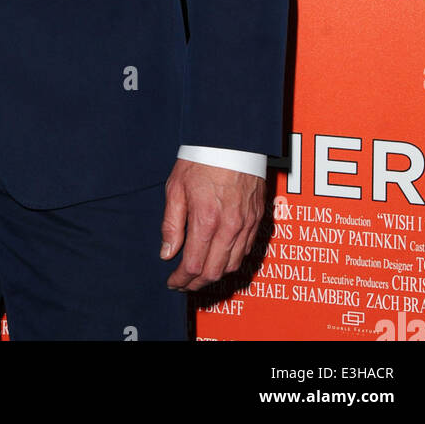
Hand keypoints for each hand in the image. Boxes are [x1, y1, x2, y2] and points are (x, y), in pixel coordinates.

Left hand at [160, 158, 263, 290]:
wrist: (231, 139)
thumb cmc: (201, 159)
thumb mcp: (176, 188)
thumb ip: (172, 224)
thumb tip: (167, 253)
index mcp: (206, 220)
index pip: (194, 265)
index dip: (181, 279)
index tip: (172, 282)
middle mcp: (230, 227)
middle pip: (214, 272)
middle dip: (196, 283)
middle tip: (183, 283)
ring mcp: (246, 224)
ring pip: (232, 265)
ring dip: (215, 275)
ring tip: (200, 274)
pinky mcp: (257, 219)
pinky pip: (246, 250)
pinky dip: (232, 261)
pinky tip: (220, 258)